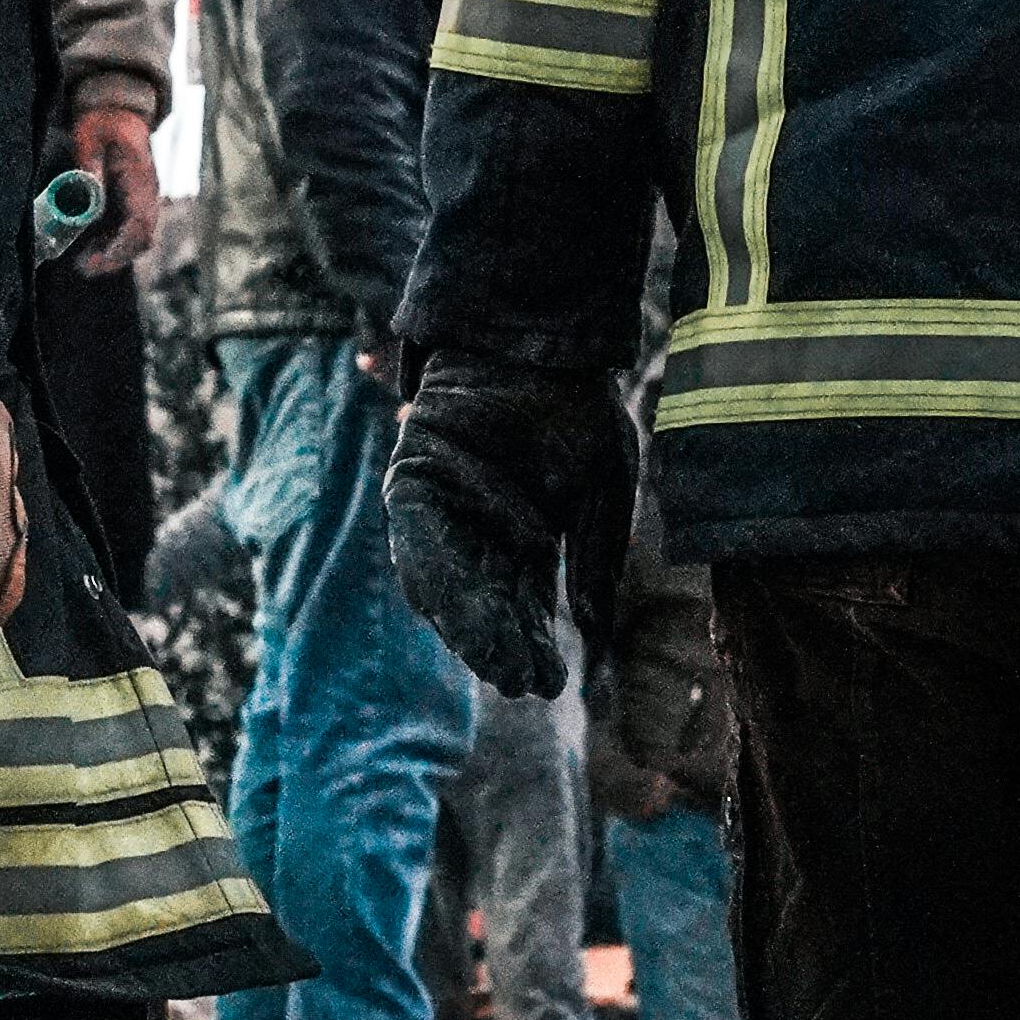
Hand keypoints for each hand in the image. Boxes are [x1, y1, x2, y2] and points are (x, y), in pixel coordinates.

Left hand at [62, 103, 162, 277]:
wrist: (119, 111)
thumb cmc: (102, 122)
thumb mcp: (90, 134)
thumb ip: (89, 161)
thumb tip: (88, 189)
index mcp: (140, 178)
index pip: (138, 221)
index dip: (119, 244)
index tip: (96, 258)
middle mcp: (148, 192)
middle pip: (142, 237)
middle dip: (116, 258)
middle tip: (84, 267)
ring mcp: (144, 198)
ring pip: (139, 238)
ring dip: (115, 254)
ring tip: (84, 263)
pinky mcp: (135, 202)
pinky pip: (131, 231)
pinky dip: (114, 244)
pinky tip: (90, 249)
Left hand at [385, 358, 636, 701]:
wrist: (538, 338)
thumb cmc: (577, 405)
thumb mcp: (605, 486)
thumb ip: (595, 556)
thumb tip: (589, 630)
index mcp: (529, 539)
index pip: (527, 607)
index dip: (535, 645)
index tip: (550, 682)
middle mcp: (484, 532)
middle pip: (485, 605)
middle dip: (498, 645)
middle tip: (515, 681)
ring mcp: (447, 508)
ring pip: (448, 582)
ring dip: (463, 621)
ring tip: (486, 657)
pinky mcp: (414, 480)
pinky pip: (415, 538)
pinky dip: (426, 574)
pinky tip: (441, 611)